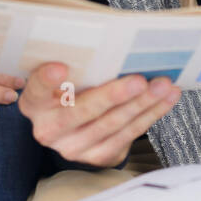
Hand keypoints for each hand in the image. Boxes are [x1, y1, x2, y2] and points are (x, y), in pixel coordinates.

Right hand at [18, 62, 182, 167]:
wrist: (76, 123)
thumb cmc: (74, 84)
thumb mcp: (66, 73)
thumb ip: (77, 63)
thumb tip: (110, 44)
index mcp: (34, 102)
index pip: (37, 89)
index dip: (47, 80)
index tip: (61, 67)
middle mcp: (48, 128)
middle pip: (82, 111)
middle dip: (113, 95)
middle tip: (139, 80)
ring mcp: (72, 147)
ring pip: (112, 124)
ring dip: (142, 104)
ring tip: (163, 85)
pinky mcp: (97, 156)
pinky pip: (128, 135)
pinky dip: (150, 115)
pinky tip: (166, 99)